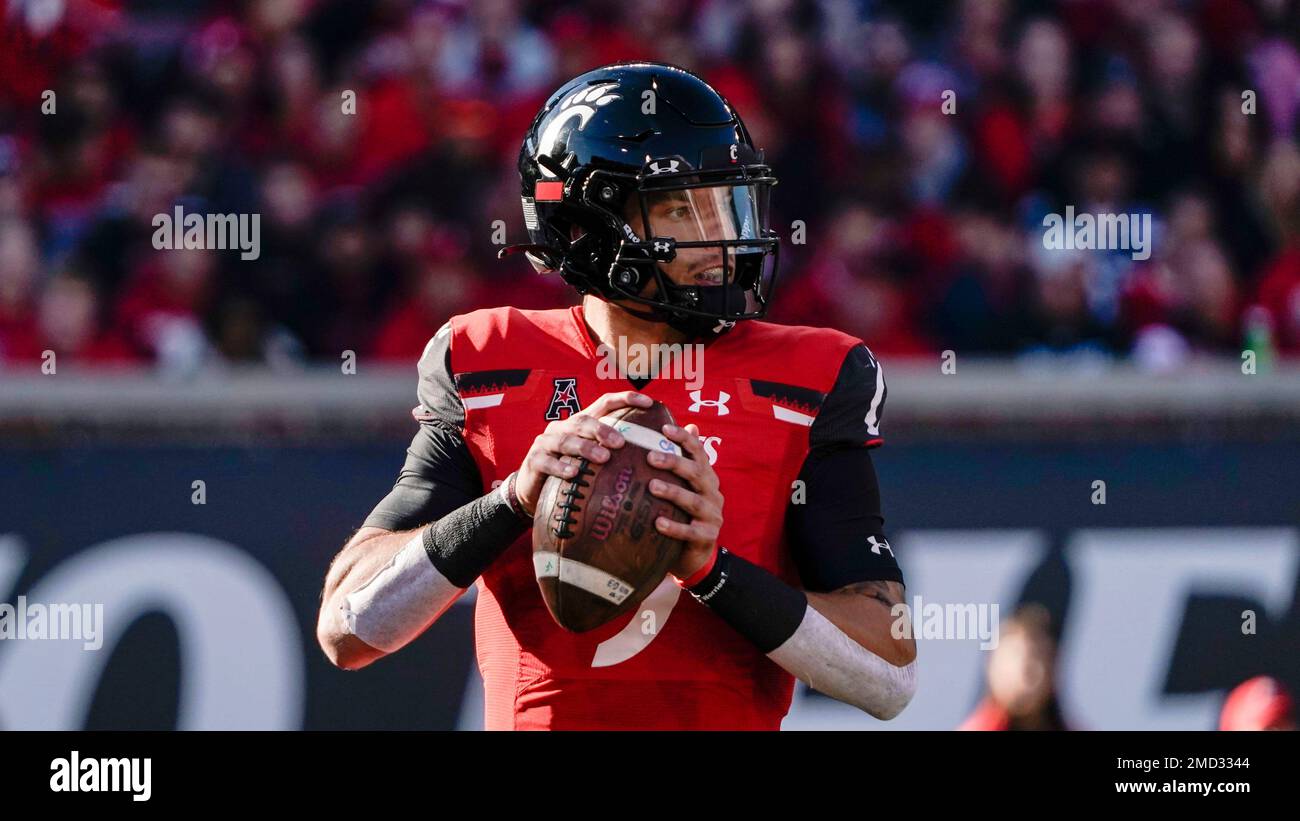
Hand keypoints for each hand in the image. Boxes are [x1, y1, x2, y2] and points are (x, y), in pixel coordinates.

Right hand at [513, 390, 653, 516]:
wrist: (534, 492)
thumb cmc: (573, 475)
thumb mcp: (593, 462)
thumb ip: (617, 454)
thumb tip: (656, 456)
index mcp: (580, 423)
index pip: (604, 404)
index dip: (625, 399)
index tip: (649, 402)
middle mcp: (563, 428)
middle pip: (583, 421)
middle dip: (603, 429)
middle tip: (621, 443)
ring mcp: (546, 443)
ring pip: (565, 439)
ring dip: (586, 448)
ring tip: (604, 458)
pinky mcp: (533, 461)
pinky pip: (546, 462)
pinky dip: (560, 467)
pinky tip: (574, 474)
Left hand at [646, 422, 723, 578]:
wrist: (693, 555)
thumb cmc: (682, 515)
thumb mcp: (683, 488)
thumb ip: (682, 462)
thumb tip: (690, 425)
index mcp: (706, 478)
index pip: (699, 452)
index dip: (684, 439)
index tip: (664, 429)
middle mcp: (712, 494)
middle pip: (697, 473)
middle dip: (675, 462)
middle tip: (650, 457)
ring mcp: (712, 516)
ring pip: (694, 501)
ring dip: (673, 492)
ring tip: (652, 486)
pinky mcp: (707, 537)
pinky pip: (691, 532)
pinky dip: (675, 527)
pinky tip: (657, 523)